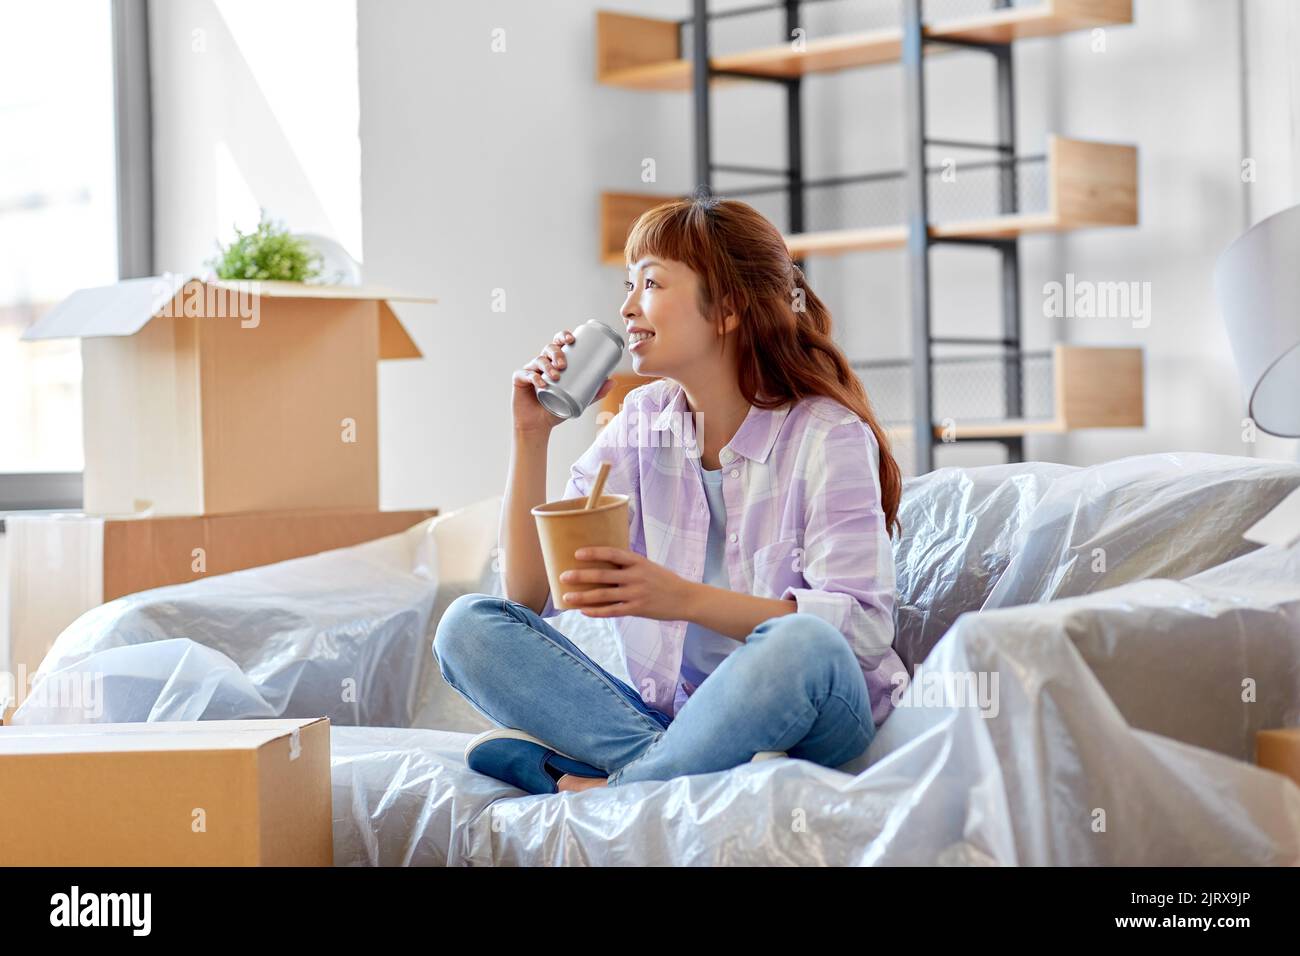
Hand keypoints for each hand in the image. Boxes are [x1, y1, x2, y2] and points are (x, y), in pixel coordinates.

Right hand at [512, 329, 614, 434]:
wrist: (538, 426)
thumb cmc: (557, 409)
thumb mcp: (578, 400)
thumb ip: (594, 392)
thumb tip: (613, 381)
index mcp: (554, 362)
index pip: (558, 343)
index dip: (563, 336)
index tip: (572, 339)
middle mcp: (542, 363)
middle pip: (548, 348)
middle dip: (557, 352)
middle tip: (565, 364)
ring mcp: (530, 370)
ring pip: (538, 360)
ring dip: (548, 365)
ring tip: (557, 376)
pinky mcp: (519, 379)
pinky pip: (526, 375)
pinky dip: (534, 378)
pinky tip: (542, 383)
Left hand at [559, 547, 692, 620]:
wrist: (685, 598)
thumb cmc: (664, 580)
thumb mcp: (648, 566)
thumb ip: (628, 565)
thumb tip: (602, 563)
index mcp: (638, 561)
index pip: (612, 554)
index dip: (594, 553)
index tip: (577, 553)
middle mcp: (635, 576)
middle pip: (603, 576)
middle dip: (580, 576)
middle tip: (563, 576)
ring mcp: (636, 594)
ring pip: (603, 595)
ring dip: (583, 597)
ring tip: (567, 597)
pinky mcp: (637, 609)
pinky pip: (612, 611)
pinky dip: (596, 611)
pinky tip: (584, 611)